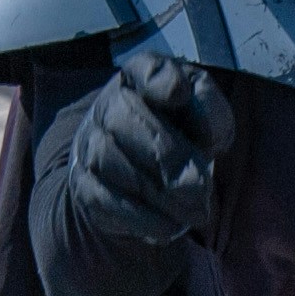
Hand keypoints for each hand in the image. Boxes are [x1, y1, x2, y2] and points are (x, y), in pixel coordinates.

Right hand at [60, 50, 236, 252]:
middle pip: (123, 117)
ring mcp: (89, 144)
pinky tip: (169, 227)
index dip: (158, 79)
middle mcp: (108, 106)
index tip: (178, 93)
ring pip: (110, 160)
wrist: (139, 171)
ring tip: (195, 212)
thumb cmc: (179, 134)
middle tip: (201, 186)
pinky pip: (102, 198)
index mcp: (141, 79)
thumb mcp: (203, 117)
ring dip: (156, 190)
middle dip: (166, 153)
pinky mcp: (84, 184)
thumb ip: (210, 114)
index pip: (144, 68)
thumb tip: (206, 132)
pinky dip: (138, 216)